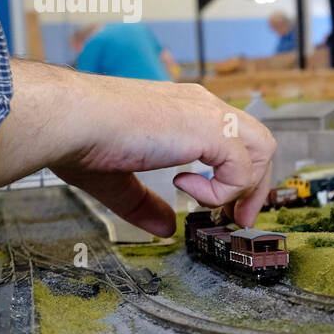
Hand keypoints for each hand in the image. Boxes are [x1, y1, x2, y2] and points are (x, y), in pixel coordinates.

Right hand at [0, 60, 276, 235]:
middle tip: (238, 218)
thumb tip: (164, 228)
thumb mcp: (119, 178)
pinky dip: (222, 190)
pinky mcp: (209, 128)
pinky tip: (185, 190)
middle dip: (257, 184)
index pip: (235, 136)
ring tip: (220, 210)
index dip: (239, 173)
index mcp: (185, 109)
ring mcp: (209, 113)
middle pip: (261, 142)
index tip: (226, 206)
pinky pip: (241, 167)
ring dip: (248, 187)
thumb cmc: (81, 137)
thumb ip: (146, 202)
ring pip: (263, 148)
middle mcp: (203, 105)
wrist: (70, 118)